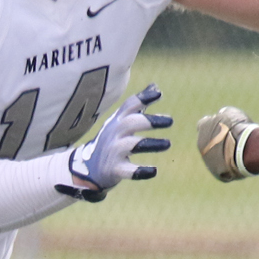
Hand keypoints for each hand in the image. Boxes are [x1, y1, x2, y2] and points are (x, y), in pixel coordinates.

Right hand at [61, 84, 171, 200]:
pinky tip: (154, 171)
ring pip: (132, 145)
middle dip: (149, 121)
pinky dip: (140, 171)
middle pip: (130, 123)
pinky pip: (128, 170)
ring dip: (151, 143)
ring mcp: (113, 152)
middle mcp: (114, 134)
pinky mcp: (114, 170)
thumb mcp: (120, 122)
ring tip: (167, 143)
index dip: (143, 98)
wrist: (89, 169)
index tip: (159, 94)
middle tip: (170, 121)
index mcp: (117, 121)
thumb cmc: (111, 141)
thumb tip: (155, 87)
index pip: (129, 106)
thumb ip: (138, 106)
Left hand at [197, 106, 258, 182]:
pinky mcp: (215, 171)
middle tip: (233, 141)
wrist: (244, 149)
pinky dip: (228, 165)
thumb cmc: (239, 128)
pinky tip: (239, 162)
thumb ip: (225, 113)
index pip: (203, 124)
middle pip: (207, 141)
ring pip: (214, 156)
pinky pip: (221, 167)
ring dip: (223, 154)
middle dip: (218, 141)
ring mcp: (207, 159)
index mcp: (203, 127)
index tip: (223, 127)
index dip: (213, 125)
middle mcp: (201, 143)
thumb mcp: (233, 114)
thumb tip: (222, 114)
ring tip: (239, 152)